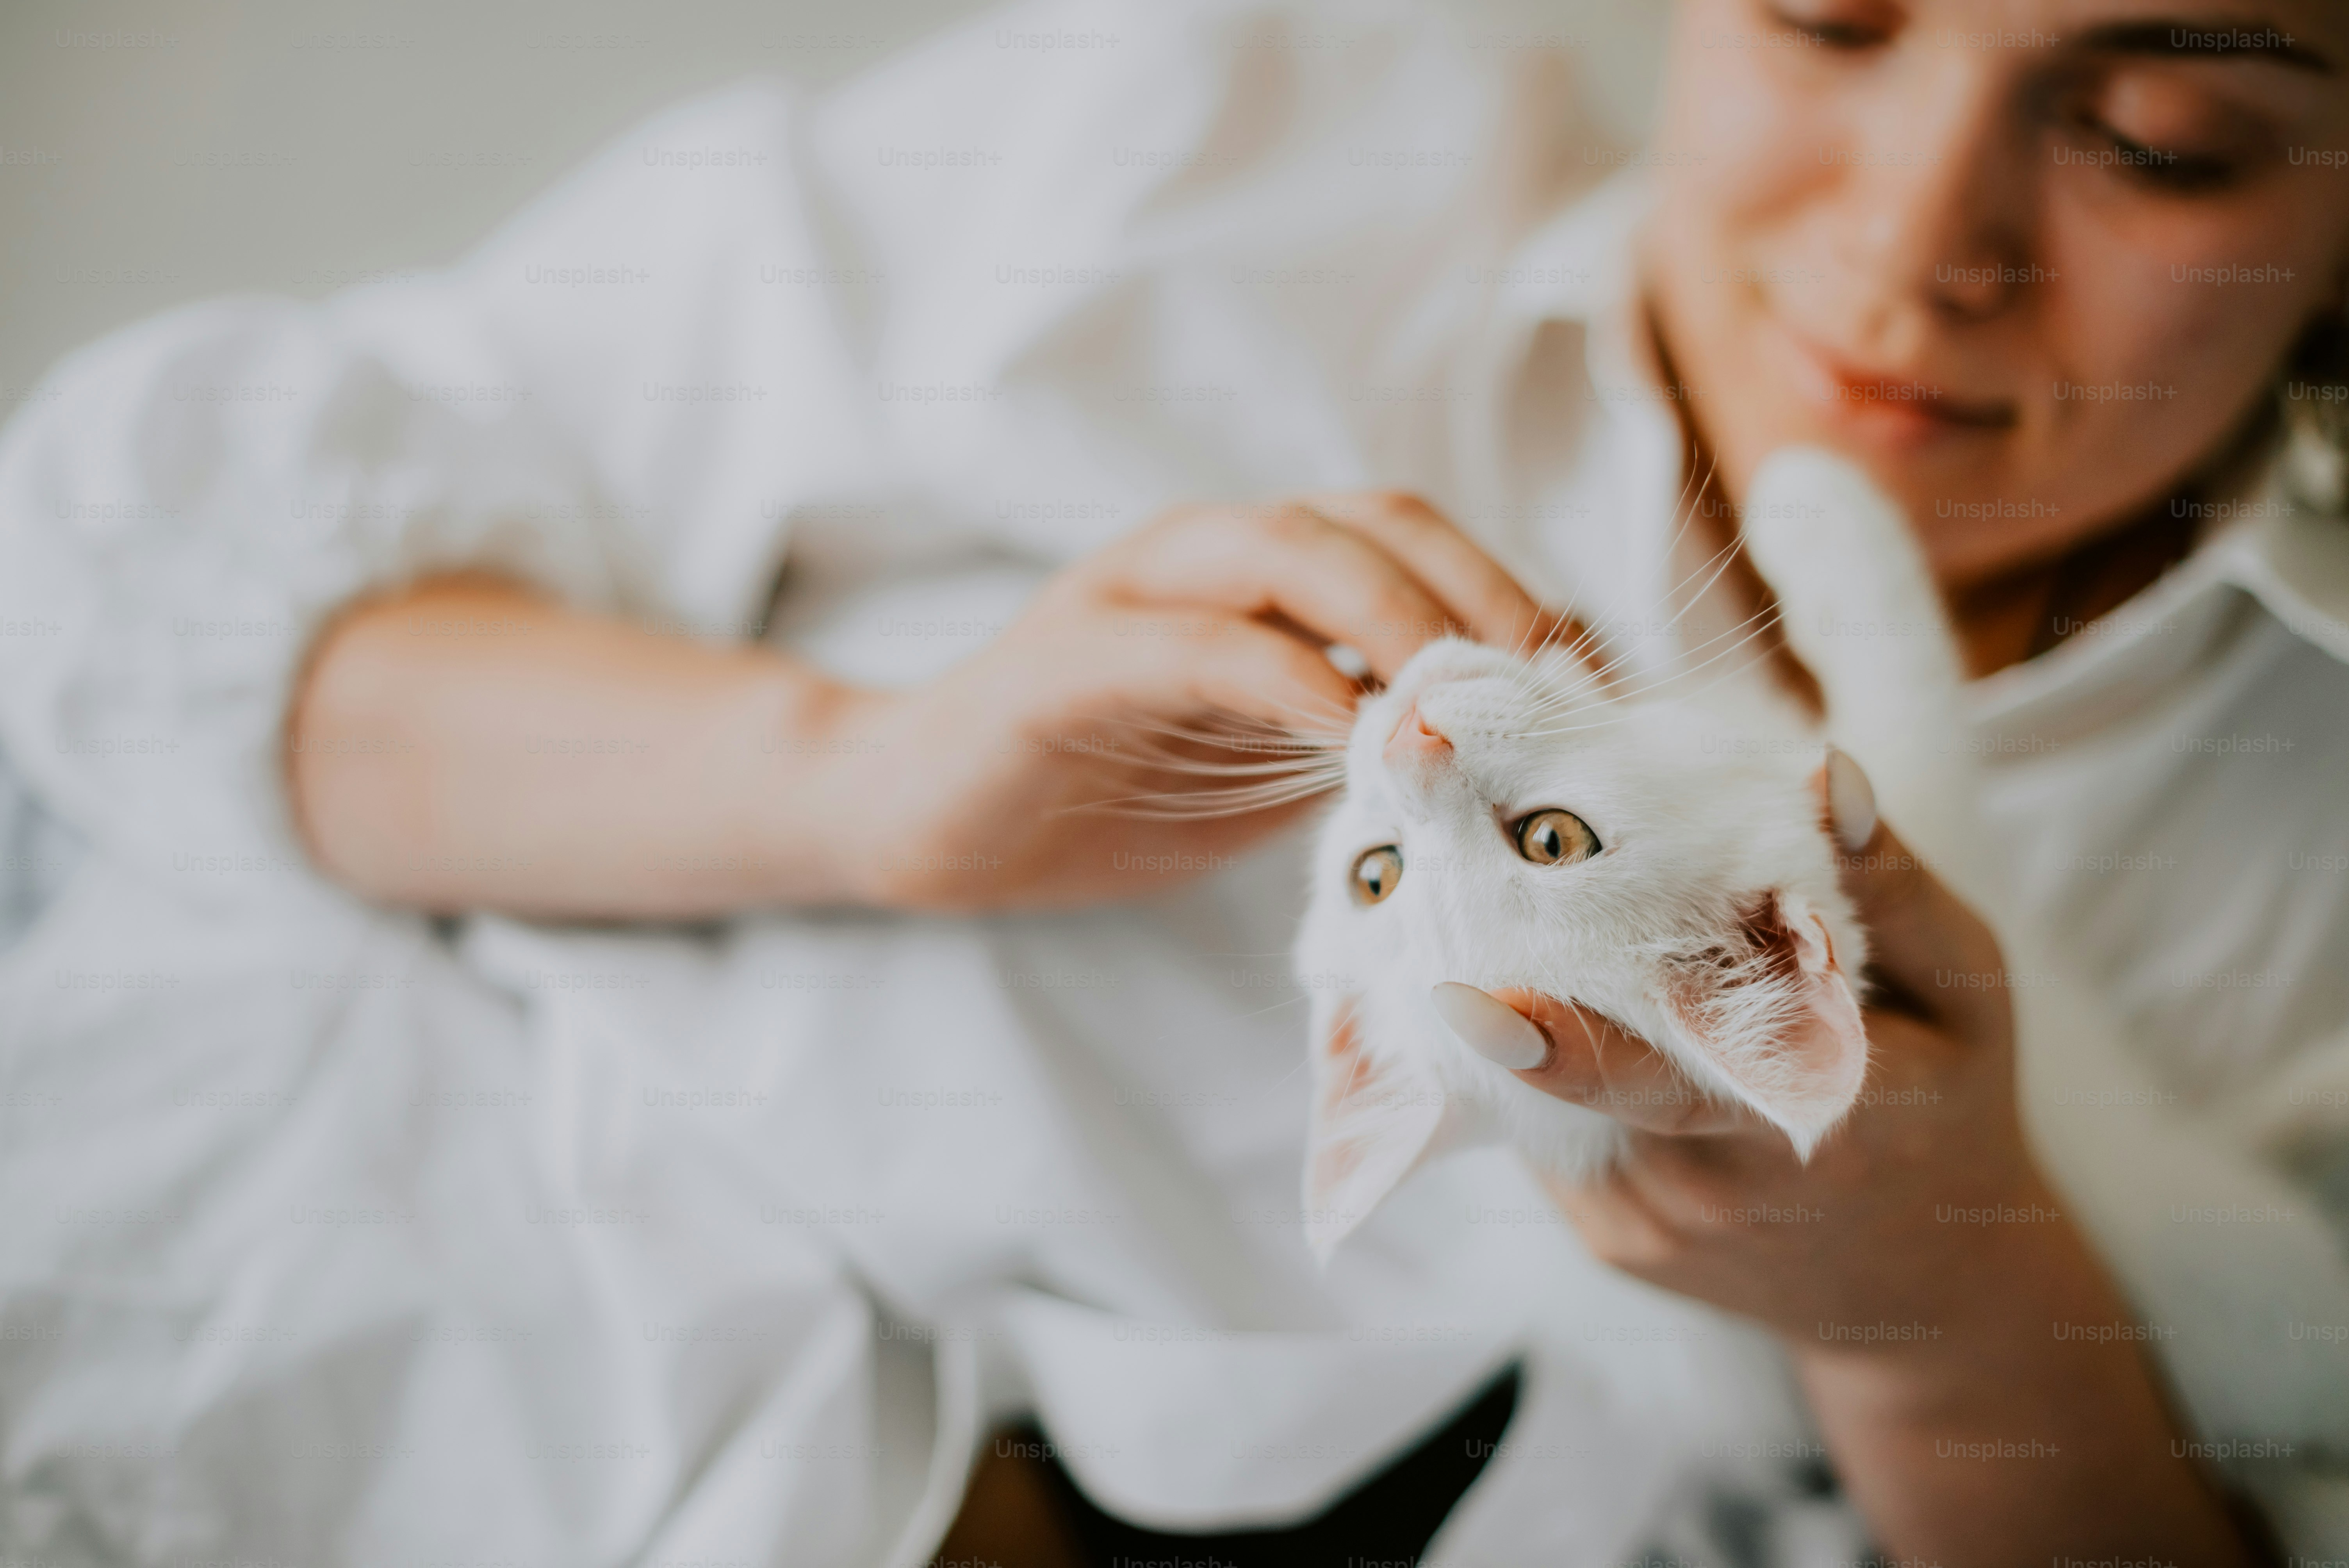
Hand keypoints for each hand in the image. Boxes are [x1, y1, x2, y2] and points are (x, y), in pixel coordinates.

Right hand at [823, 494, 1571, 911]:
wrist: (919, 821)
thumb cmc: (1099, 795)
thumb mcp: (1263, 775)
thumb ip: (1361, 744)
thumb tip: (1508, 758)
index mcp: (1259, 577)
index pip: (1418, 546)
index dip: (1520, 602)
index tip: (1602, 692)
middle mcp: (1206, 556)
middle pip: (1377, 522)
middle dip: (1488, 597)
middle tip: (1564, 696)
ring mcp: (1134, 593)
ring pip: (1294, 553)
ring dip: (1403, 619)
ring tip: (1475, 708)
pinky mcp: (1071, 658)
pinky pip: (1202, 643)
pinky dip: (1292, 681)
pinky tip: (1354, 741)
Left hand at [1496, 787, 2039, 1337]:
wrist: (1928, 1294)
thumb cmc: (1951, 1109)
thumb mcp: (1966, 993)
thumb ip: (1892, 890)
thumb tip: (1828, 773)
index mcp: (1819, 1118)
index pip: (1672, 1078)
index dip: (1562, 1041)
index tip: (1471, 998)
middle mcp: (1720, 1188)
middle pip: (1583, 1076)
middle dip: (1510, 985)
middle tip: (1449, 883)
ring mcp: (1655, 1223)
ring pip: (1546, 1101)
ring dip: (1524, 1013)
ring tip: (1508, 921)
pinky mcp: (1614, 1240)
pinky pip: (1546, 1136)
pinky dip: (1541, 1065)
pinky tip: (1550, 1006)